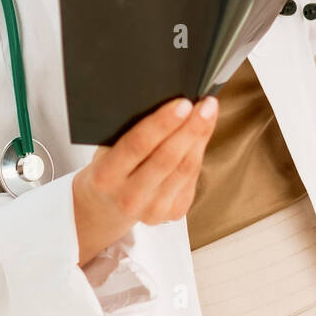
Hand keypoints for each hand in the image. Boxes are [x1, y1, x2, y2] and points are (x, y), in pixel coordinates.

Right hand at [72, 96, 218, 266]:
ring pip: (185, 168)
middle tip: (206, 104)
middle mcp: (128, 198)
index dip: (163, 123)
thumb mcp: (108, 148)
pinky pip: (191, 177)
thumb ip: (131, 130)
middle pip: (167, 158)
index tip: (183, 103)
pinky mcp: (172, 213)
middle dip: (190, 128)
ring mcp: (152, 210)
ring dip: (201, 137)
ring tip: (209, 112)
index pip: (137, 145)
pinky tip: (204, 132)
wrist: (108, 205)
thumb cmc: (111, 165)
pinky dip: (200, 151)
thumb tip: (170, 101)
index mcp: (106, 176)